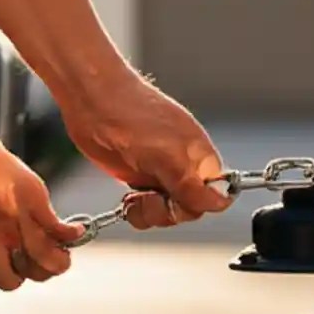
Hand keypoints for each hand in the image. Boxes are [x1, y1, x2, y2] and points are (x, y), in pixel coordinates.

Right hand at [0, 130, 82, 290]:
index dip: (57, 265)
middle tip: (30, 257)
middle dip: (26, 271)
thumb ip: (50, 219)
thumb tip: (74, 235)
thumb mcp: (31, 186)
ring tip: (2, 258)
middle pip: (12, 281)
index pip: (43, 261)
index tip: (61, 259)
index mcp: (14, 220)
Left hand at [57, 73, 231, 229]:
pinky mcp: (140, 177)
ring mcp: (162, 172)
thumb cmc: (131, 115)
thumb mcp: (165, 155)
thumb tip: (220, 202)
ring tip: (135, 199)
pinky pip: (147, 207)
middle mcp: (185, 166)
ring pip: (168, 211)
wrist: (92, 101)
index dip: (198, 206)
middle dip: (169, 211)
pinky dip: (137, 210)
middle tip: (151, 198)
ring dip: (150, 213)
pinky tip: (128, 198)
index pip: (216, 195)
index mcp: (201, 157)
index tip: (178, 202)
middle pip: (190, 209)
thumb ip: (192, 184)